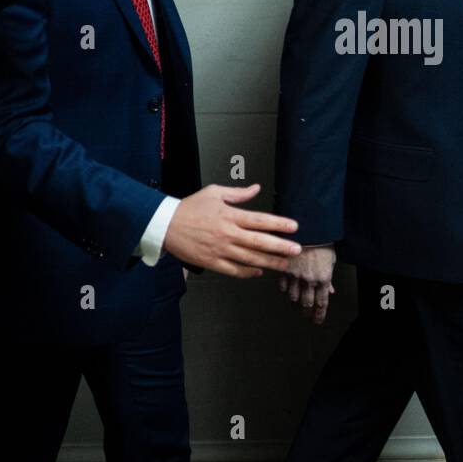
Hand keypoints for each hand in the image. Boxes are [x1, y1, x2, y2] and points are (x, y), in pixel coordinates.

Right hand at [162, 183, 300, 277]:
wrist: (165, 224)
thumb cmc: (189, 207)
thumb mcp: (214, 193)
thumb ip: (238, 193)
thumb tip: (256, 188)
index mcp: (229, 215)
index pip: (259, 220)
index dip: (278, 224)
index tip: (293, 227)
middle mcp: (227, 233)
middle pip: (259, 241)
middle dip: (280, 246)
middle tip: (297, 249)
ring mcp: (220, 249)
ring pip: (249, 258)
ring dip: (269, 262)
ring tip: (285, 264)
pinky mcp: (211, 262)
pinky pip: (233, 270)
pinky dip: (247, 272)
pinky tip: (259, 271)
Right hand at [279, 245, 335, 324]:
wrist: (308, 228)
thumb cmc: (321, 240)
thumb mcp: (331, 260)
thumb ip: (329, 278)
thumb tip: (331, 290)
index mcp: (323, 278)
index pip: (322, 303)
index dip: (320, 314)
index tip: (317, 320)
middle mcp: (310, 280)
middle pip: (308, 303)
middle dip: (308, 312)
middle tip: (307, 316)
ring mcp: (296, 276)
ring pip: (294, 297)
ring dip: (297, 300)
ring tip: (297, 302)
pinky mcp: (285, 269)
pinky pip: (284, 286)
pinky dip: (286, 289)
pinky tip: (287, 290)